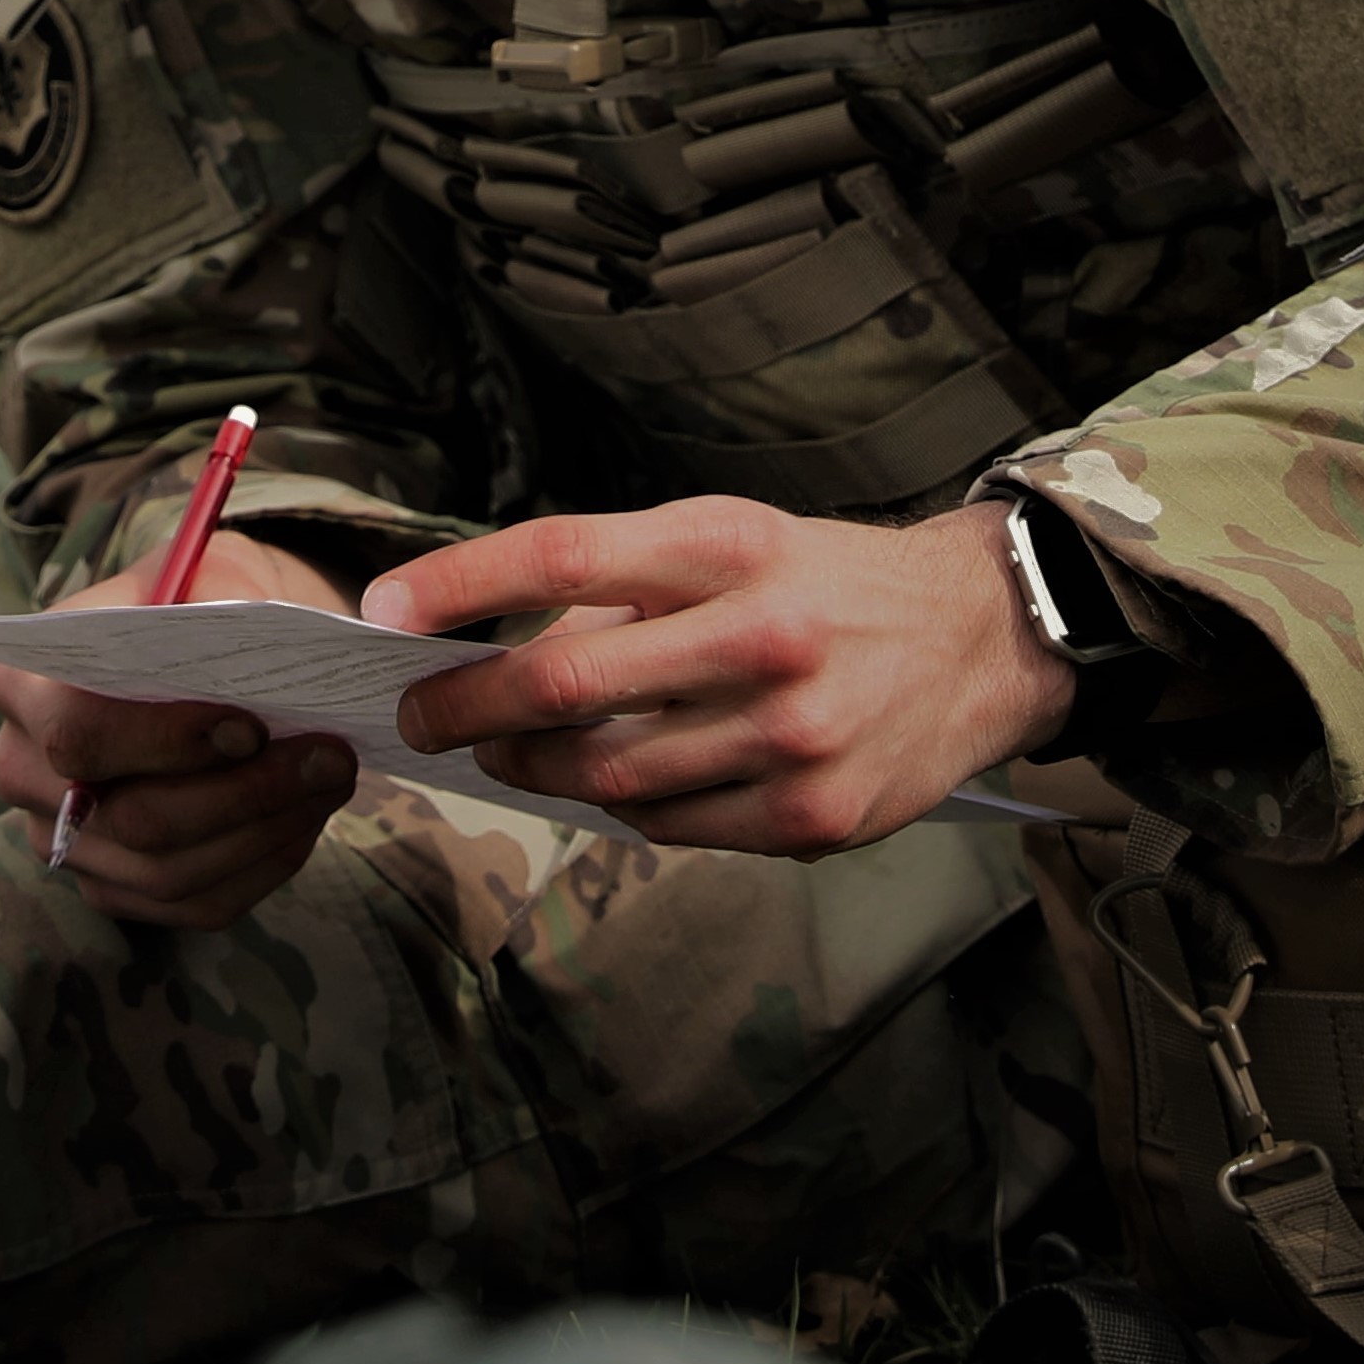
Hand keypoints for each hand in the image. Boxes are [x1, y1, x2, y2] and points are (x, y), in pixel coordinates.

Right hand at [0, 529, 360, 927]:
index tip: (250, 726)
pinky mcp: (115, 890)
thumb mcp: (204, 568)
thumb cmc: (196, 600)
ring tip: (332, 779)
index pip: (74, 734)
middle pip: (130, 819)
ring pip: (168, 872)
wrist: (196, 644)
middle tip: (328, 755)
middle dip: (242, 795)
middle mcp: (22, 772)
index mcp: (22, 680)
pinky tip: (306, 815)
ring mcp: (65, 843)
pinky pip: (195, 904)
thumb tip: (248, 643)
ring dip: (265, 831)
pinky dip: (262, 864)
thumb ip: (220, 597)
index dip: (162, 741)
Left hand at [362, 496, 1075, 857]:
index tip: (385, 609)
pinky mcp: (816, 816)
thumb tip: (497, 638)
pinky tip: (613, 783)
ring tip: (507, 753)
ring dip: (534, 767)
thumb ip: (623, 584)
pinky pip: (672, 826)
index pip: (564, 554)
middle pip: (568, 679)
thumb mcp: (730, 537)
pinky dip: (623, 807)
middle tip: (420, 716)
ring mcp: (792, 735)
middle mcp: (762, 634)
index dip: (462, 584)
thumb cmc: (824, 581)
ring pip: (608, 772)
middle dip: (467, 705)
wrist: (977, 639)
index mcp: (729, 543)